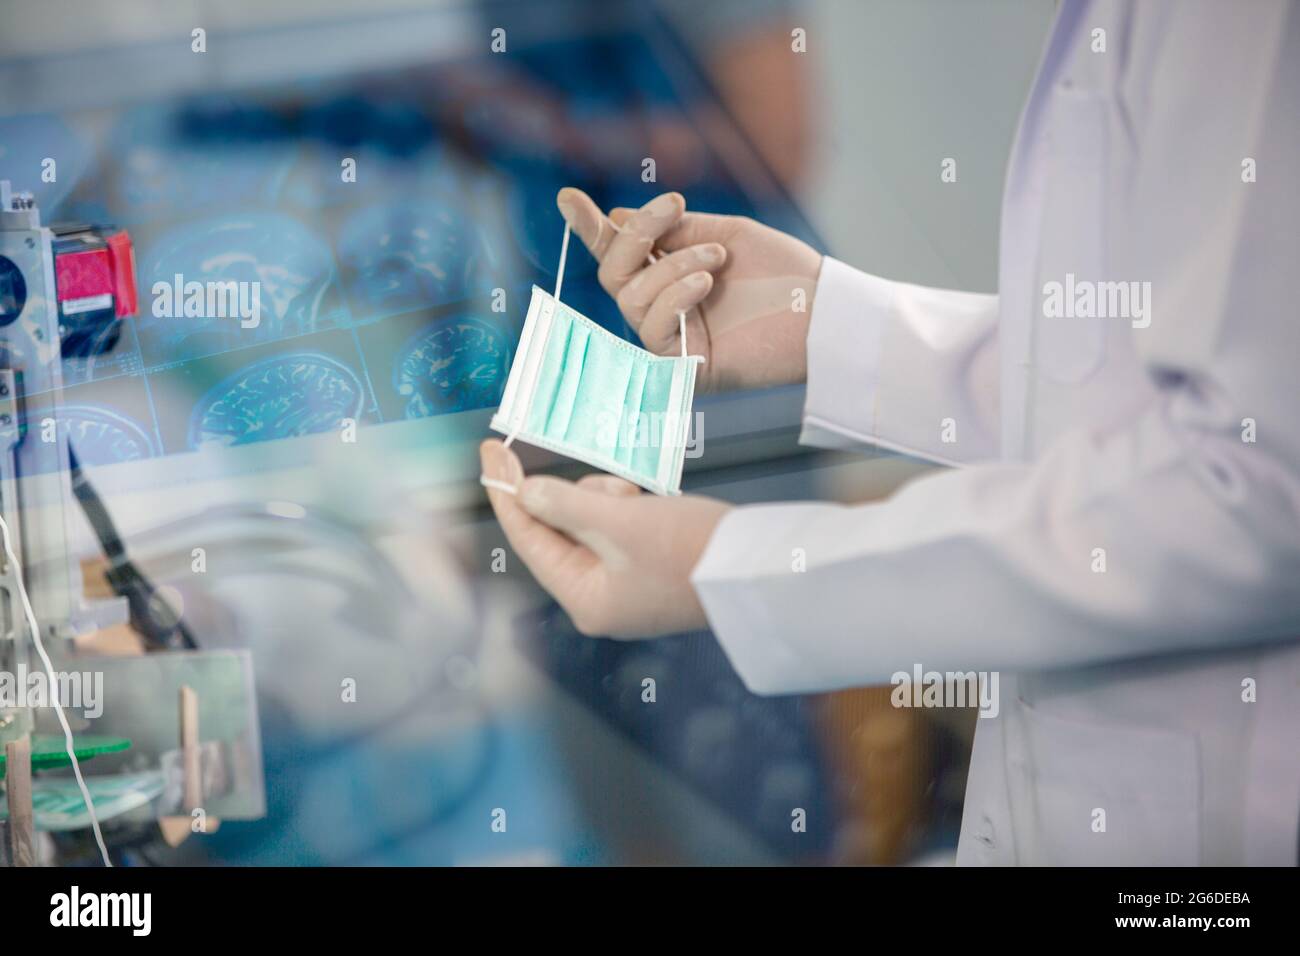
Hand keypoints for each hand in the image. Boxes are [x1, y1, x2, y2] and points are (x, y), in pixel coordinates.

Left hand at [480, 439, 729, 637]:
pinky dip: (628, 508)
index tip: (490, 450)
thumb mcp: (622, 522)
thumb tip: (527, 493)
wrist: (760, 566)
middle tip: (621, 494)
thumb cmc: (695, 551)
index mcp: (585, 600)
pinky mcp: (647, 567)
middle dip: (582, 499)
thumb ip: (566, 505)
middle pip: (560, 529)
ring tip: (644, 503)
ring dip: (609, 499)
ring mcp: (624, 584)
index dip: (506, 492)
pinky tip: (653, 507)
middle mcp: (599, 598)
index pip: (528, 539)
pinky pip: (617, 525)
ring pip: (589, 521)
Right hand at [557, 187, 822, 392]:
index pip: (620, 252)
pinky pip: (653, 327)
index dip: (591, 226)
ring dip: (672, 266)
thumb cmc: (781, 272)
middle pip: (613, 273)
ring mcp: (671, 339)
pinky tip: (706, 284)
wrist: (822, 309)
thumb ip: (671, 231)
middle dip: (635, 235)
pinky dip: (675, 296)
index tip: (568, 197)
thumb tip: (616, 219)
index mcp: (670, 274)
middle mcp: (664, 307)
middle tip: (674, 207)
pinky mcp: (683, 368)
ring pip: (631, 297)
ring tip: (716, 258)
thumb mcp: (722, 234)